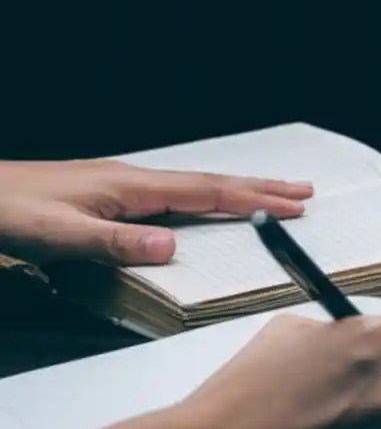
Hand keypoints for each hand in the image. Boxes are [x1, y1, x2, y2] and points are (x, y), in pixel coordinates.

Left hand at [0, 159, 313, 264]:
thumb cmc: (7, 211)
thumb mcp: (58, 235)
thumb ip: (115, 243)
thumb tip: (172, 248)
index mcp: (130, 187)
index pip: (207, 193)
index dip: (253, 199)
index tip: (294, 205)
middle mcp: (131, 181)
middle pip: (210, 183)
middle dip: (259, 187)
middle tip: (303, 190)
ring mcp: (120, 186)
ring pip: (194, 188)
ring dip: (236, 191)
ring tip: (268, 194)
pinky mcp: (107, 196)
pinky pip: (173, 196)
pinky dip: (205, 199)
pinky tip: (204, 206)